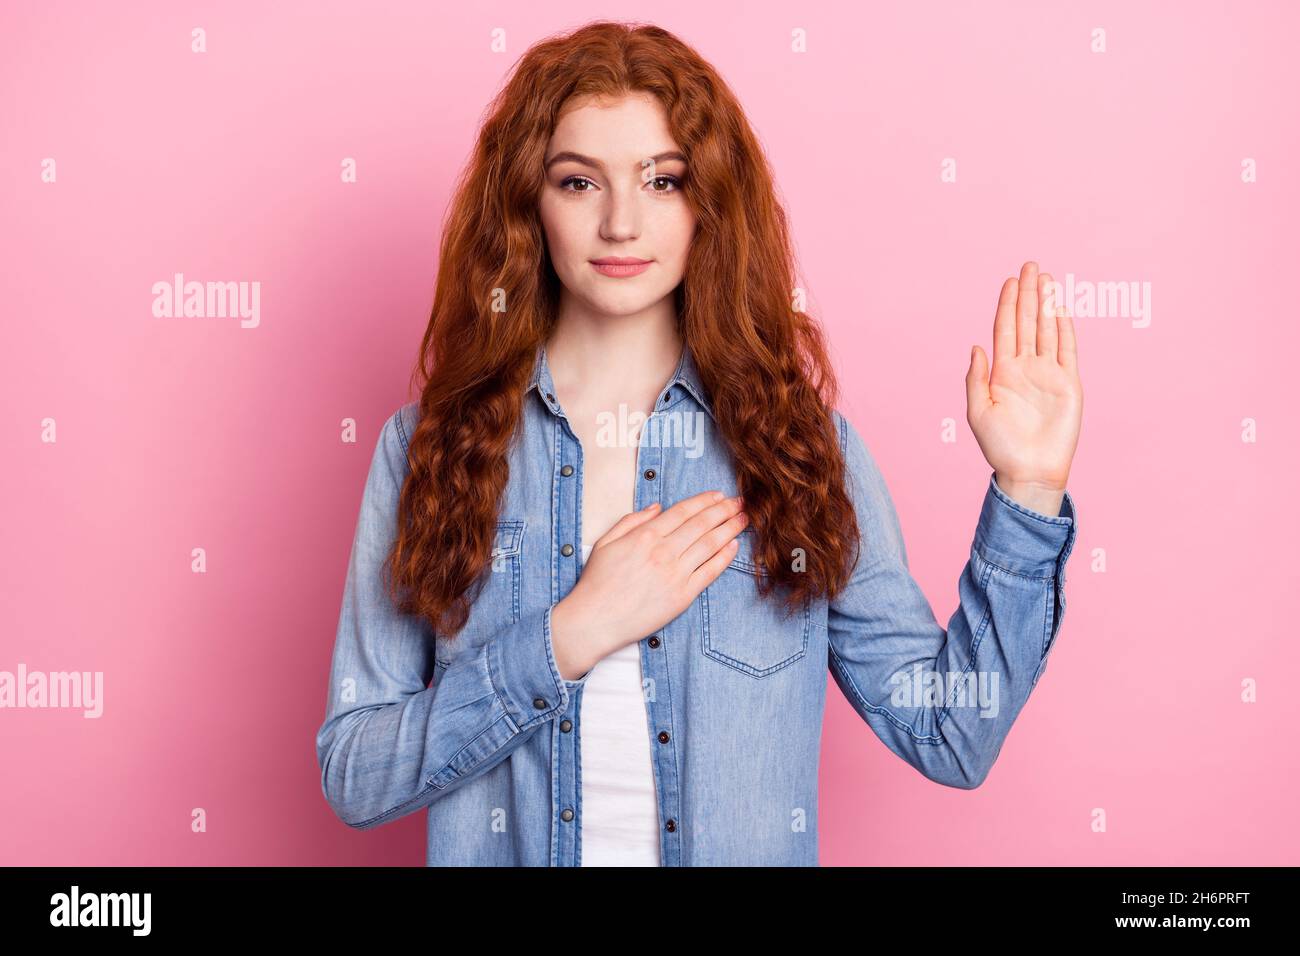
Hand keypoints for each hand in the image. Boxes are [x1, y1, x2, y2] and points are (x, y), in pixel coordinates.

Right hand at [550, 490, 746, 678]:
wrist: (595, 620)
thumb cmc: (597, 583)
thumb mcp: (606, 542)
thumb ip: (632, 521)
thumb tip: (657, 507)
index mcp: (645, 536)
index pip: (683, 512)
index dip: (704, 501)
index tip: (718, 496)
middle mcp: (663, 552)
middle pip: (701, 525)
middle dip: (724, 511)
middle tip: (740, 502)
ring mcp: (675, 574)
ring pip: (710, 545)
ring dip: (730, 529)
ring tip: (744, 520)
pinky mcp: (682, 596)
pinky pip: (709, 572)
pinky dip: (724, 558)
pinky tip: (734, 546)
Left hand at [966, 260, 1082, 515]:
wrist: (1029, 470)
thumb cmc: (1000, 447)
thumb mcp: (977, 411)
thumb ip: (976, 378)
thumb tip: (977, 346)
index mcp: (1002, 372)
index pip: (1006, 329)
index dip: (1007, 304)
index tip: (1009, 280)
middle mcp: (1026, 368)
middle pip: (1028, 322)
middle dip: (1028, 294)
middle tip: (1029, 265)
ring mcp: (1049, 373)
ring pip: (1048, 330)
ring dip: (1047, 304)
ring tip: (1046, 278)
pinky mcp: (1069, 383)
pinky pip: (1068, 349)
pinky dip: (1065, 327)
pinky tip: (1061, 307)